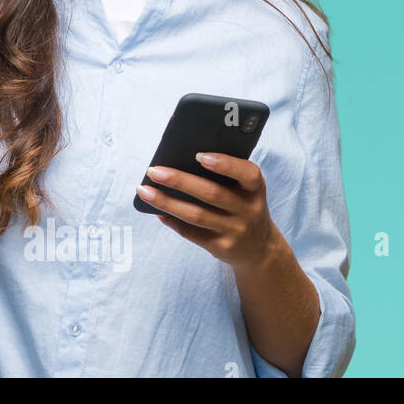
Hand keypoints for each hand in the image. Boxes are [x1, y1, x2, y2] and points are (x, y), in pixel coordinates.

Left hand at [137, 151, 282, 270]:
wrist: (260, 248)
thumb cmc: (242, 206)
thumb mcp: (245, 191)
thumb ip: (224, 177)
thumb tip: (176, 163)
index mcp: (255, 189)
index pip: (248, 174)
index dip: (224, 164)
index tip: (199, 156)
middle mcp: (249, 210)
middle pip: (211, 193)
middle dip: (179, 181)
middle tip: (153, 171)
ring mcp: (236, 231)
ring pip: (195, 215)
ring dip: (166, 202)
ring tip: (144, 191)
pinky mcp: (222, 247)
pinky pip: (191, 233)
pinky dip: (171, 220)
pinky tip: (156, 211)